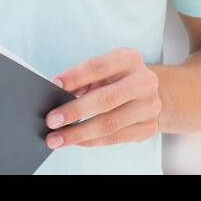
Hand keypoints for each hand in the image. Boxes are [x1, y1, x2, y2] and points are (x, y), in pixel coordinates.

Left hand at [45, 48, 161, 148]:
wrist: (148, 93)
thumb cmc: (116, 80)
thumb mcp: (102, 72)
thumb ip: (82, 81)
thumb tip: (55, 98)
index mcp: (129, 59)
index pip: (98, 66)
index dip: (75, 76)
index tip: (54, 85)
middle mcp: (144, 81)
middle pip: (105, 99)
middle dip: (75, 111)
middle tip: (51, 121)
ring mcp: (149, 106)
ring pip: (109, 124)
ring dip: (78, 134)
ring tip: (56, 139)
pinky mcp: (149, 127)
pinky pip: (114, 139)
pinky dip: (91, 141)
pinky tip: (76, 141)